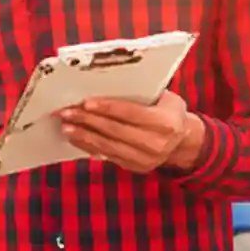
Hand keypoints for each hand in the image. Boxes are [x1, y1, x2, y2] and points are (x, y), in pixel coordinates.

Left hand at [56, 91, 203, 173]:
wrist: (182, 141)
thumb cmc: (168, 111)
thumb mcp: (165, 97)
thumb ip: (141, 92)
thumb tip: (105, 83)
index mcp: (165, 122)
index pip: (131, 113)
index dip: (107, 107)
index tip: (86, 102)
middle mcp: (157, 144)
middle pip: (115, 130)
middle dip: (88, 120)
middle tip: (67, 112)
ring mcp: (146, 160)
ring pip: (108, 146)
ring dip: (84, 135)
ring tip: (66, 125)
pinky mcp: (135, 167)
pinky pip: (107, 156)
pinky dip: (89, 146)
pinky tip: (76, 137)